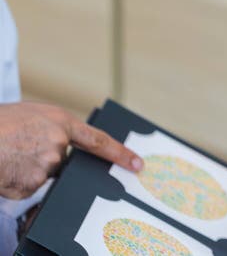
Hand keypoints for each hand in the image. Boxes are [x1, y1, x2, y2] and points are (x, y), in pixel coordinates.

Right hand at [0, 102, 141, 198]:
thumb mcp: (28, 116)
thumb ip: (49, 129)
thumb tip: (60, 147)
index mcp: (60, 121)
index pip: (99, 141)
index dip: (120, 153)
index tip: (136, 164)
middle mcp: (59, 143)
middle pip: (62, 161)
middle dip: (42, 158)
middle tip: (18, 149)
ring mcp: (47, 164)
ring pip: (42, 174)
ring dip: (25, 169)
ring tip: (6, 154)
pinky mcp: (32, 183)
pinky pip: (27, 187)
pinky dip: (14, 181)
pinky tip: (3, 167)